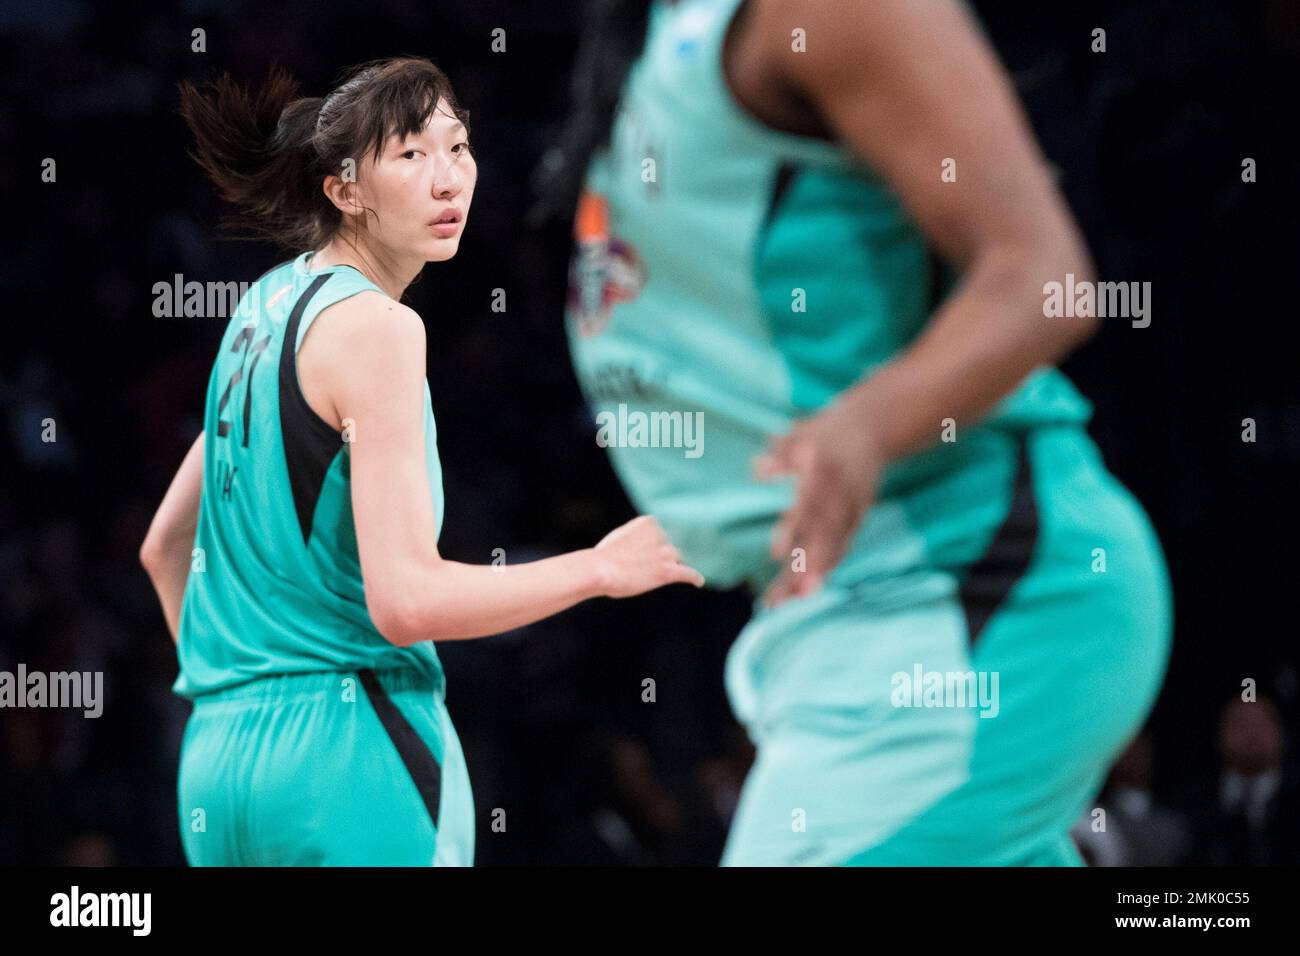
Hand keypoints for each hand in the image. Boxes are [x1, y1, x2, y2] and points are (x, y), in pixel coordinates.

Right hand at [593, 515, 705, 597]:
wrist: (599, 570)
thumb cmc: (604, 556)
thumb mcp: (620, 535)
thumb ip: (637, 534)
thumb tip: (645, 540)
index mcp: (650, 522)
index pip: (662, 533)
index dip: (656, 545)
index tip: (648, 553)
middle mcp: (661, 534)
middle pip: (670, 546)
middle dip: (663, 556)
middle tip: (646, 566)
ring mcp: (666, 552)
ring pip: (677, 560)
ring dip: (671, 567)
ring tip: (660, 574)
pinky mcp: (668, 571)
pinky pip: (689, 573)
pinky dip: (695, 577)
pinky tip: (698, 581)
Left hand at [753, 394, 885, 606]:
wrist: (875, 425)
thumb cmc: (826, 431)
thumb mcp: (803, 433)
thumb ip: (782, 453)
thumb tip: (758, 469)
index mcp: (825, 472)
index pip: (808, 506)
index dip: (794, 531)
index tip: (774, 554)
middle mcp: (841, 494)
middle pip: (822, 534)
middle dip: (805, 565)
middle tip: (787, 594)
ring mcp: (853, 506)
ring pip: (835, 544)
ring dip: (816, 572)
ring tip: (797, 598)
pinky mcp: (860, 513)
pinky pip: (845, 542)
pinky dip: (831, 562)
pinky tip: (812, 585)